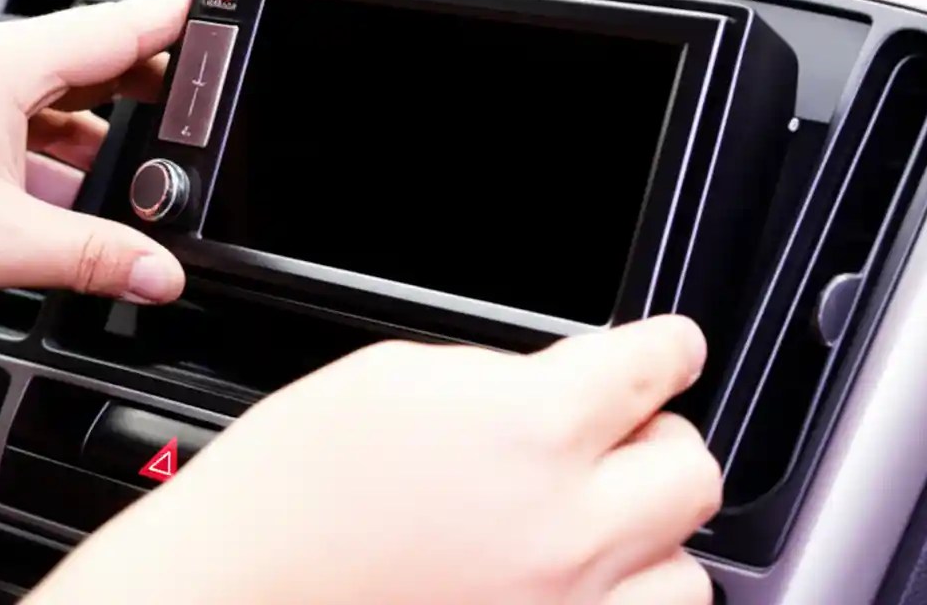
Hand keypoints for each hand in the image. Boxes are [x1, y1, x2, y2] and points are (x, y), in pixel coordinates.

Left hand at [0, 0, 201, 321]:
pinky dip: (63, 151)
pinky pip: (27, 120)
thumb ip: (95, 257)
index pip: (112, 25)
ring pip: (60, 94)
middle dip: (152, 84)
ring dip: (105, 129)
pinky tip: (81, 195)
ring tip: (147, 171)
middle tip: (204, 111)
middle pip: (93, 56)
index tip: (219, 0)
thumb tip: (161, 272)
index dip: (175, 15)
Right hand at [27, 315, 720, 604]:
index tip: (670, 349)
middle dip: (660, 438)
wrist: (234, 592)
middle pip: (693, 470)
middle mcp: (567, 527)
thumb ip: (505, 376)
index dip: (668, 348)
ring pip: (686, 573)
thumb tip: (569, 380)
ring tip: (596, 522)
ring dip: (652, 535)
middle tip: (619, 434)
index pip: (654, 366)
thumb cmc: (288, 489)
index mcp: (530, 427)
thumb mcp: (395, 378)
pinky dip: (621, 599)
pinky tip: (572, 579)